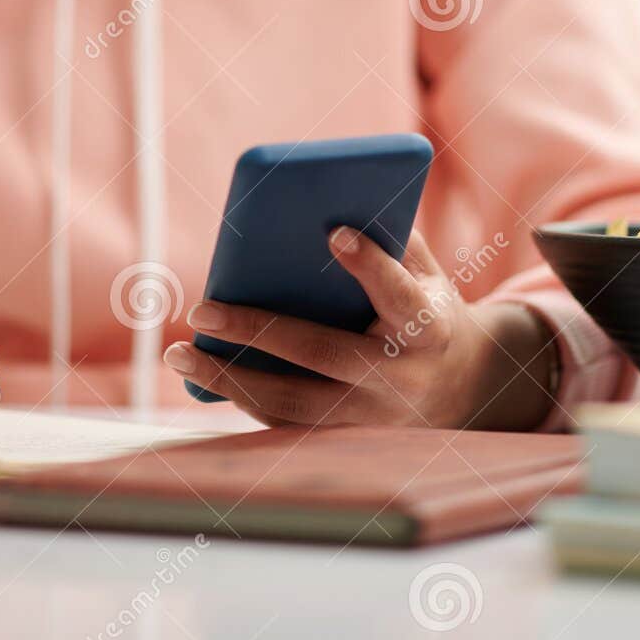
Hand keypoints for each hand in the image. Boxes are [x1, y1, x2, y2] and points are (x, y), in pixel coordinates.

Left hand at [164, 228, 556, 430]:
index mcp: (429, 328)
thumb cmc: (425, 309)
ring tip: (180, 352)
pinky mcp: (344, 438)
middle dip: (259, 332)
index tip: (333, 232)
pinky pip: (284, 423)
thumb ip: (388, 240)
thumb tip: (327, 200)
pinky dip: (239, 397)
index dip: (370, 266)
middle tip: (202, 309)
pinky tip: (202, 373)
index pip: (399, 297)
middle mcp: (400, 378)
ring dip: (230, 378)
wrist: (459, 387)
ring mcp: (370, 416)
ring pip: (292, 403)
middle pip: (324, 354)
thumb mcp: (425, 274)